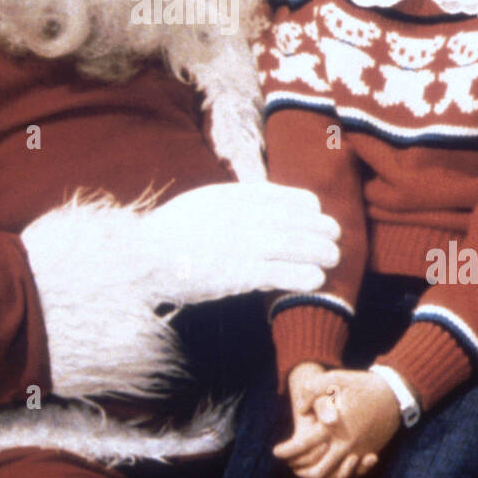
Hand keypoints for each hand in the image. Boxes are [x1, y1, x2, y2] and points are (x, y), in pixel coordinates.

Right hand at [137, 182, 340, 304]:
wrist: (142, 258)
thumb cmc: (170, 232)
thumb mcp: (203, 203)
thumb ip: (233, 204)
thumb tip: (263, 210)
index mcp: (232, 196)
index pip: (281, 196)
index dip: (305, 205)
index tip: (316, 212)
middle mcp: (242, 216)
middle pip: (295, 221)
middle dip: (319, 228)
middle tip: (335, 236)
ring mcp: (242, 244)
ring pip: (294, 246)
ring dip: (319, 252)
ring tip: (333, 258)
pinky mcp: (238, 274)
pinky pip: (280, 274)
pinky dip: (301, 276)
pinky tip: (315, 281)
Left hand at [275, 367, 400, 477]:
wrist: (394, 395)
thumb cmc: (361, 385)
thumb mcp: (335, 379)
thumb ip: (312, 391)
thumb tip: (300, 409)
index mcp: (333, 427)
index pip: (303, 446)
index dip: (286, 451)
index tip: (276, 451)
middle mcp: (345, 444)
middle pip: (318, 470)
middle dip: (301, 471)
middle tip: (291, 464)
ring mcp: (358, 451)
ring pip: (335, 477)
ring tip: (305, 471)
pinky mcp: (368, 453)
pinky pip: (351, 474)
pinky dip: (337, 476)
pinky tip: (328, 473)